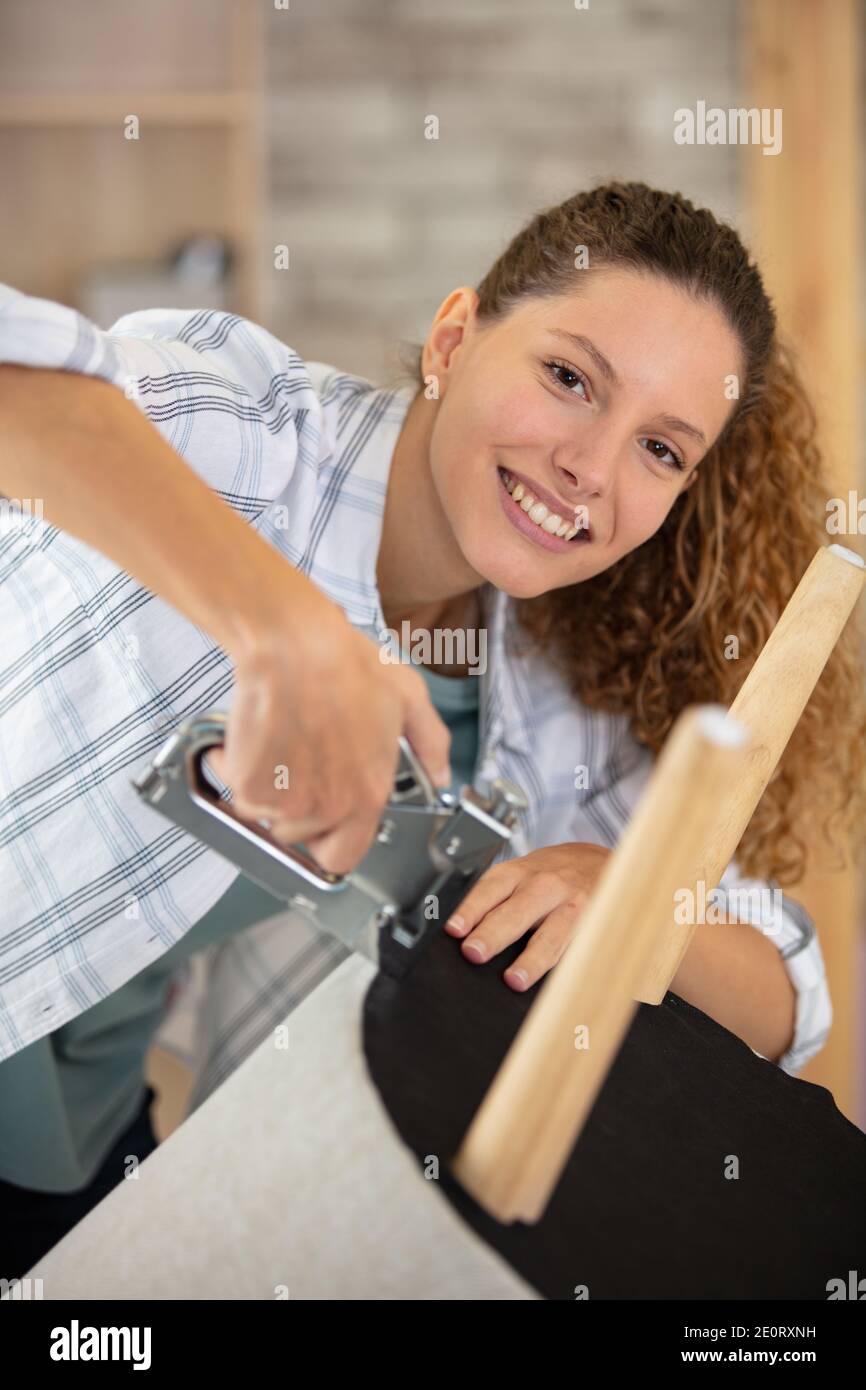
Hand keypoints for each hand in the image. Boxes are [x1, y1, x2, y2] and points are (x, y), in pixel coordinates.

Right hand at [209, 590, 451, 875]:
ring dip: (265, 786)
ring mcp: (287, 800)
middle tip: (297, 763)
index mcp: (368, 793)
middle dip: (293, 807)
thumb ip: (431, 743)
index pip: (344, 855)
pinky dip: (234, 767)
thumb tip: (441, 773)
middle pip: (298, 836)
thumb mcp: (408, 697)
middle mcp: (329, 806)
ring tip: (280, 742)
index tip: (321, 821)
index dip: (330, 840)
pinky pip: (235, 790)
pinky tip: (256, 736)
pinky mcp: (250, 785)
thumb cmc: (345, 664)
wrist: (295, 646)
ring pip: (265, 814)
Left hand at [444, 842, 610, 990]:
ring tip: (513, 979)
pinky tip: (554, 985)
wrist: (598, 862)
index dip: (471, 909)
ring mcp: (571, 907)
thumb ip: (495, 897)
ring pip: (550, 936)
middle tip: (474, 953)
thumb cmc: (550, 873)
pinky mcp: (592, 927)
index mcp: (519, 873)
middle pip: (517, 912)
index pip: (490, 889)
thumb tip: (462, 934)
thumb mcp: (521, 872)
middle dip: (493, 934)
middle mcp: (545, 887)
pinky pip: (576, 950)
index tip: (454, 928)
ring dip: (531, 959)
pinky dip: (563, 967)